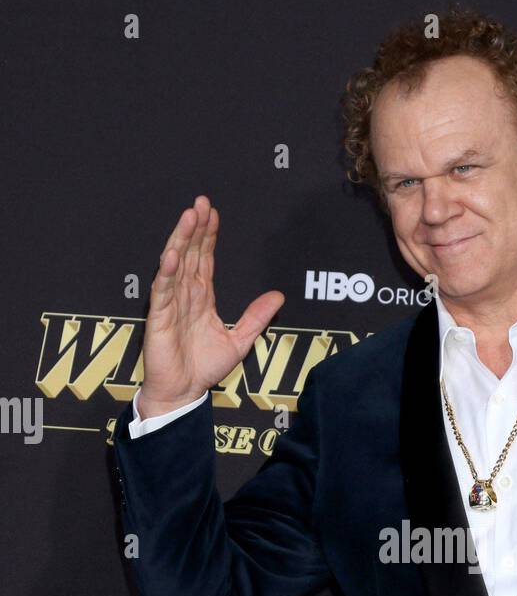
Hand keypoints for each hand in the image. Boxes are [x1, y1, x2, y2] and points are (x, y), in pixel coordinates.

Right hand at [139, 193, 284, 418]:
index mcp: (201, 298)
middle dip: (195, 228)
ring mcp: (170, 305)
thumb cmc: (204, 368)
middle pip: (189, 254)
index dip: (208, 236)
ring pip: (175, 266)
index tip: (214, 213)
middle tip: (200, 203)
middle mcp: (185, 296)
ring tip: (188, 217)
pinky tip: (171, 255)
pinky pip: (162, 292)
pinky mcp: (158, 319)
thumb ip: (257, 317)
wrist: (184, 392)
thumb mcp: (240, 340)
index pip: (204, 259)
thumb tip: (278, 296)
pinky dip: (166, 274)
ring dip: (181, 241)